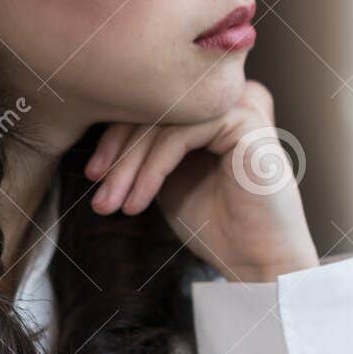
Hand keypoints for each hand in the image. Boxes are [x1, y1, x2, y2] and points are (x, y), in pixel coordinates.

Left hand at [84, 81, 318, 282]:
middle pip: (155, 106)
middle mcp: (228, 93)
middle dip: (119, 154)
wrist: (258, 259)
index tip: (93, 175)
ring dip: (130, 166)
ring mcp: (239, 101)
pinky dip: (152, 170)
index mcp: (214, 103)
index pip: (153, 103)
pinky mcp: (244, 119)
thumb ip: (146, 147)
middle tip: (100, 196)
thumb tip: (96, 129)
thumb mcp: (168, 176)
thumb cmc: (217, 223)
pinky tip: (138, 202)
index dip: (116, 137)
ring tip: (112, 205)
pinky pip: (181, 133)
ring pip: (163, 119)